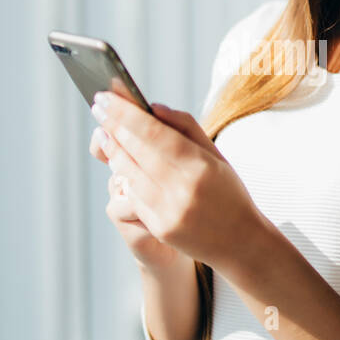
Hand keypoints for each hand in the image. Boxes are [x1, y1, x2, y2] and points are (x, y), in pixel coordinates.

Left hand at [89, 92, 263, 271]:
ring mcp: (169, 212)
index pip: (153, 132)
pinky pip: (133, 196)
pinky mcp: (160, 229)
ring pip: (129, 173)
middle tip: (98, 107)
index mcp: (200, 166)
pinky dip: (124, 177)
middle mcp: (183, 189)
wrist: (241, 242)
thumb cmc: (228, 192)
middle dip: (113, 125)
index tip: (106, 97)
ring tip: (103, 133)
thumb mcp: (216, 155)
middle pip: (136, 150)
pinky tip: (118, 162)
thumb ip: (186, 127)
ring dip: (113, 150)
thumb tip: (152, 107)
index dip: (125, 113)